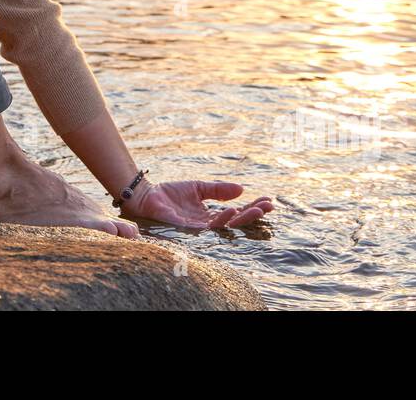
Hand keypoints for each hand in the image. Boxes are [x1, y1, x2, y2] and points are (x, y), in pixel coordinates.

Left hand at [120, 179, 272, 229]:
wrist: (147, 196)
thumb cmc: (170, 193)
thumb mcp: (198, 187)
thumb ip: (218, 189)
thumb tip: (241, 189)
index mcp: (210, 216)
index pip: (236, 213)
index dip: (252, 207)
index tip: (269, 201)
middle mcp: (207, 225)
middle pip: (235, 223)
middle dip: (252, 216)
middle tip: (268, 208)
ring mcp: (198, 228)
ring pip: (224, 227)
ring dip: (241, 218)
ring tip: (256, 210)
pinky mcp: (187, 228)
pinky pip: (206, 227)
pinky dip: (219, 219)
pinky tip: (230, 212)